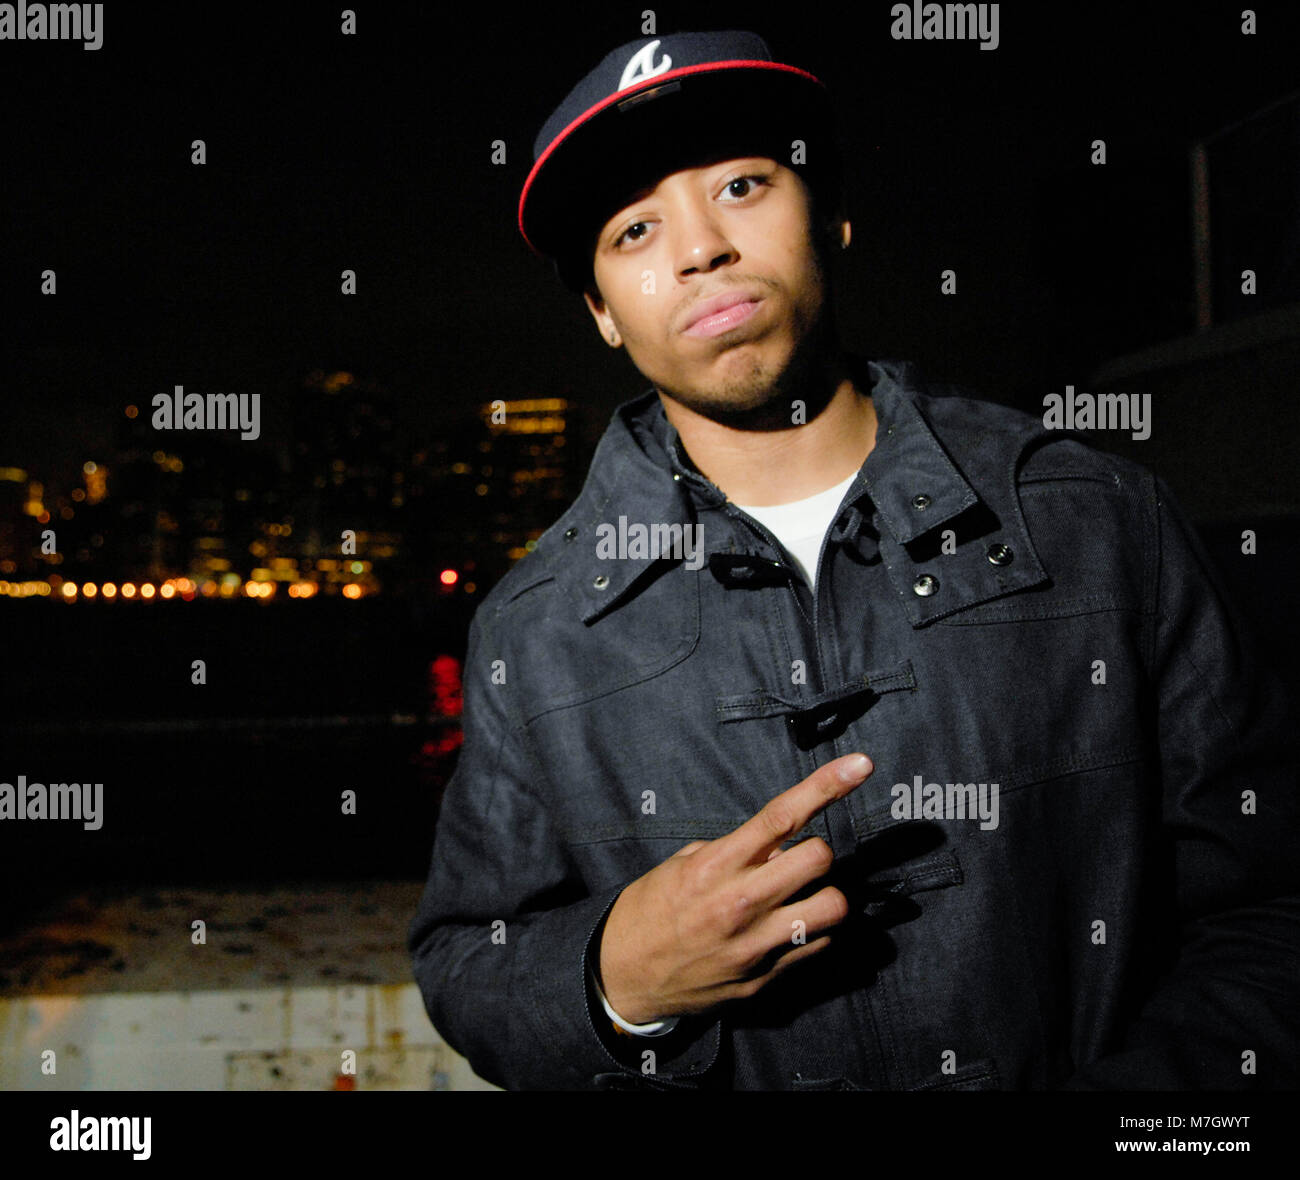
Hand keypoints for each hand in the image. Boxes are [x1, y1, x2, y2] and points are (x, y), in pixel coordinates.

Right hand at [596, 752, 873, 1023]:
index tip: (861, 765)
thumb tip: (777, 844)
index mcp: (717, 865)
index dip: (827, 785)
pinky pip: (817, 946)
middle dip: (816, 852)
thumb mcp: (681, 864)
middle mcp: (741, 902)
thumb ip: (734, 851)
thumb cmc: (650, 910)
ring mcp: (756, 944)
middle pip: (819, 858)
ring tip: (802, 897)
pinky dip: (813, 933)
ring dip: (825, 895)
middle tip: (798, 861)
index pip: (782, 815)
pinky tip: (790, 930)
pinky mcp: (764, 979)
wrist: (622, 975)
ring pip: (833, 907)